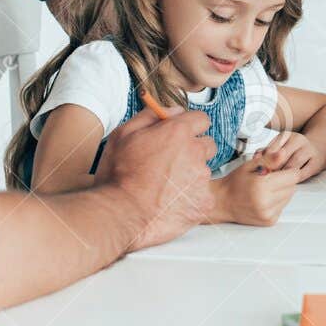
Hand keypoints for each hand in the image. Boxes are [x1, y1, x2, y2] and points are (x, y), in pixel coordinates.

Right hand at [93, 108, 216, 250]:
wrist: (120, 215)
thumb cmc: (117, 176)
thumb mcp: (123, 135)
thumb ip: (150, 116)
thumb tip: (173, 110)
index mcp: (178, 132)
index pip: (201, 120)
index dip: (190, 127)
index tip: (180, 136)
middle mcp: (195, 153)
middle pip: (207, 145)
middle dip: (194, 151)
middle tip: (171, 164)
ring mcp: (202, 179)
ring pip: (203, 173)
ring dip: (190, 177)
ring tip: (165, 188)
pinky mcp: (204, 203)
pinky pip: (203, 196)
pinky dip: (191, 200)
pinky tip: (170, 204)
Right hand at [212, 160, 302, 225]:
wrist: (222, 202)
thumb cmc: (235, 183)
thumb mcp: (250, 165)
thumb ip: (269, 159)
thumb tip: (283, 153)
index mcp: (261, 185)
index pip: (293, 176)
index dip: (288, 170)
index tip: (280, 170)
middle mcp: (265, 202)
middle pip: (293, 187)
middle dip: (285, 181)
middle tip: (270, 179)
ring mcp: (267, 213)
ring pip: (289, 197)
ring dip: (282, 192)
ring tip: (266, 189)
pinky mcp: (269, 221)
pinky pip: (282, 207)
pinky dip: (277, 202)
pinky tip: (264, 199)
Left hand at [257, 132, 322, 180]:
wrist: (315, 149)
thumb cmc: (291, 151)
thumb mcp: (278, 147)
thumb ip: (265, 152)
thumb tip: (255, 158)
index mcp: (285, 135)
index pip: (272, 150)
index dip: (265, 163)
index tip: (261, 171)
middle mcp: (298, 140)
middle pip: (282, 157)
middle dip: (273, 170)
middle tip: (267, 179)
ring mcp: (309, 150)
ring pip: (293, 166)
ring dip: (284, 176)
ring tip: (276, 182)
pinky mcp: (317, 161)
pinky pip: (303, 173)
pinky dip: (295, 179)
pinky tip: (289, 182)